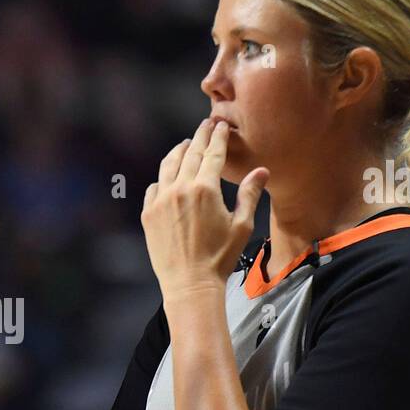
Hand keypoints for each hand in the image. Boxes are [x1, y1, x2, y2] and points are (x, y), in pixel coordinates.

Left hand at [141, 117, 268, 298]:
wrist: (189, 284)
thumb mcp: (241, 226)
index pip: (213, 153)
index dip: (218, 137)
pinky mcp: (148, 214)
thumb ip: (249, 194)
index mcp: (205, 189)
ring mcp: (160, 201)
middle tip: (205, 125)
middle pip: (190, 154)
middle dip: (200, 137)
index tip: (221, 125)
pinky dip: (163, 178)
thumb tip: (262, 171)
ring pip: (168, 166)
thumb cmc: (219, 258)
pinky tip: (167, 177)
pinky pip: (154, 187)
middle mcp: (179, 189)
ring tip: (186, 145)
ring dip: (178, 152)